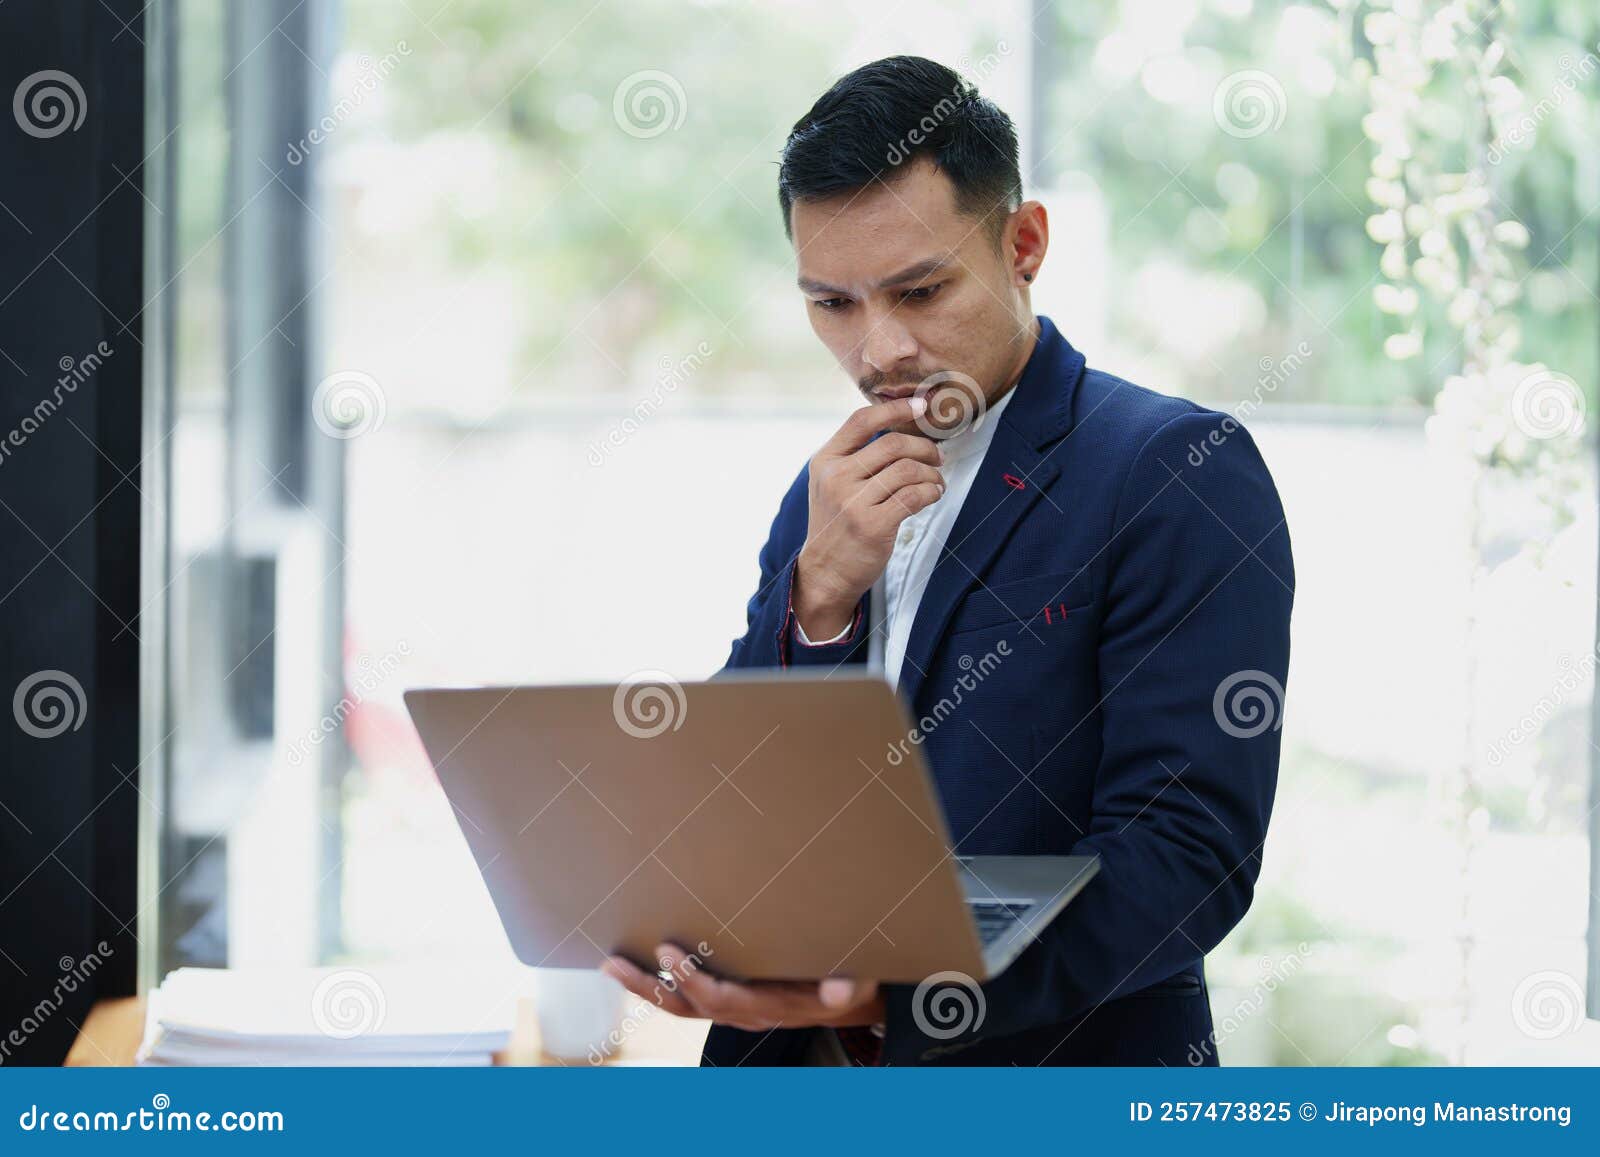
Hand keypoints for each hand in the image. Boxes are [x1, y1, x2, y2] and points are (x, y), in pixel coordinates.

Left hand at [600, 943, 885, 1031]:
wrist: (846, 998)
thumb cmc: (848, 982)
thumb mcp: (856, 982)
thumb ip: (849, 985)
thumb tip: (841, 990)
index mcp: (769, 1005)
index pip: (722, 999)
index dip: (693, 979)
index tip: (669, 953)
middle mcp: (744, 1012)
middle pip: (687, 1007)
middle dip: (649, 987)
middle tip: (615, 963)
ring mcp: (733, 1008)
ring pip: (680, 1005)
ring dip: (645, 987)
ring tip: (612, 964)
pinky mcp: (728, 998)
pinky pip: (687, 998)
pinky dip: (660, 984)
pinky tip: (639, 964)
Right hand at [794, 396, 944, 637]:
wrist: (826, 571)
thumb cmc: (837, 523)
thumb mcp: (830, 483)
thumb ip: (855, 456)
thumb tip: (902, 427)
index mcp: (825, 461)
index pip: (861, 420)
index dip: (896, 408)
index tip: (921, 406)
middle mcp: (836, 478)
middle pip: (892, 443)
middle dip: (924, 447)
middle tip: (937, 458)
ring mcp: (853, 502)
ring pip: (908, 470)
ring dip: (931, 474)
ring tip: (936, 482)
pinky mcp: (873, 526)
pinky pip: (914, 496)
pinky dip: (931, 492)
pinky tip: (932, 495)